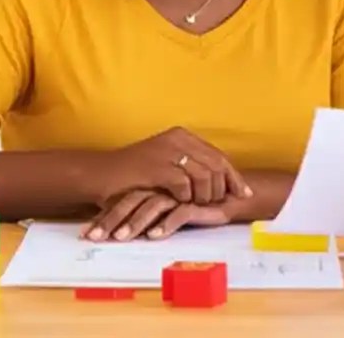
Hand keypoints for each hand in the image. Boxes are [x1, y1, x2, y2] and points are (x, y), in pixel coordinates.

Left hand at [81, 188, 235, 241]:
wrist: (227, 197)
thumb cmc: (191, 204)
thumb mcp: (162, 210)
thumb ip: (143, 215)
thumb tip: (114, 233)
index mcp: (150, 187)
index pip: (122, 200)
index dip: (104, 217)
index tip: (85, 234)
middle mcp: (161, 188)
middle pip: (131, 201)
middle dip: (111, 220)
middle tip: (94, 237)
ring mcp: (178, 193)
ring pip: (152, 206)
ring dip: (135, 223)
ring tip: (121, 238)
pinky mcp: (195, 202)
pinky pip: (179, 214)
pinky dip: (166, 225)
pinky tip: (154, 236)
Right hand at [92, 127, 251, 206]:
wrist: (99, 175)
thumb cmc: (133, 175)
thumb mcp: (166, 164)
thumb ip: (191, 168)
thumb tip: (223, 183)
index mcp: (183, 136)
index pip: (219, 157)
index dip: (233, 177)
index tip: (244, 194)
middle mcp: (178, 139)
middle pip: (216, 167)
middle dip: (221, 190)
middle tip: (215, 206)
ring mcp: (167, 151)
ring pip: (204, 176)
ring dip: (203, 196)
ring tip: (196, 207)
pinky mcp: (157, 167)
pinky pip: (184, 185)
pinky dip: (185, 198)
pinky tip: (179, 204)